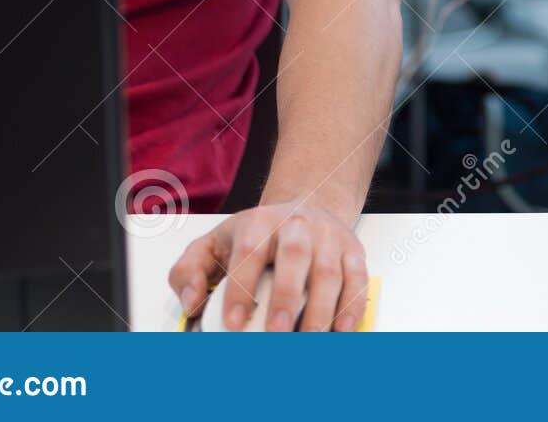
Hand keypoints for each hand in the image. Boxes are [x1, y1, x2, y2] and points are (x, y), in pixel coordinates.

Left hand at [168, 202, 367, 331]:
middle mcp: (297, 224)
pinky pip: (358, 278)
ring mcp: (329, 237)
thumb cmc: (257, 235)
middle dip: (287, 296)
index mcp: (259, 222)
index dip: (240, 288)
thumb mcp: (214, 243)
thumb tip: (192, 301)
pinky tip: (341, 330)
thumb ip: (189, 270)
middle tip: (277, 333)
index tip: (233, 323)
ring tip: (309, 341)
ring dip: (321, 309)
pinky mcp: (352, 250)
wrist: (305, 206)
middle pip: (295, 255)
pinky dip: (352, 306)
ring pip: (329, 271)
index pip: (249, 251)